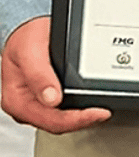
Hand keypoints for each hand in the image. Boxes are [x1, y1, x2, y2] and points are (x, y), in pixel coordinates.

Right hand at [0, 17, 108, 133]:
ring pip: (62, 120)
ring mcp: (38, 103)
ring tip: (101, 109)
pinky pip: (66, 109)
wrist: (30, 32)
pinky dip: (80, 107)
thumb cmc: (26, 39)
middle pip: (57, 124)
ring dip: (82, 116)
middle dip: (82, 120)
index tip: (96, 113)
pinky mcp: (49, 98)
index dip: (75, 119)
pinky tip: (92, 102)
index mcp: (17, 99)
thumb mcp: (29, 50)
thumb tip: (52, 97)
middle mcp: (27, 105)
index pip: (48, 119)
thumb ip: (38, 74)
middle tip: (104, 112)